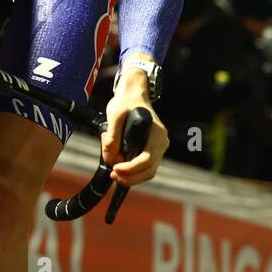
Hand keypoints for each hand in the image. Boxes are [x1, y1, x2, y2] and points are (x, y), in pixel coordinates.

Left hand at [102, 69, 169, 185]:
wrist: (133, 95)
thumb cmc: (126, 102)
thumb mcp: (115, 115)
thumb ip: (112, 137)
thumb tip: (110, 158)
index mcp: (157, 133)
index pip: (147, 159)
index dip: (131, 169)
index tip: (115, 168)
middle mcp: (161, 142)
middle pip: (149, 170)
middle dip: (130, 177)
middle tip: (113, 174)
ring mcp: (158, 147)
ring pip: (147, 172)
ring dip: (130, 176)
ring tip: (113, 167)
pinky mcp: (151, 150)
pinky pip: (143, 167)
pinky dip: (131, 170)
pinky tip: (118, 160)